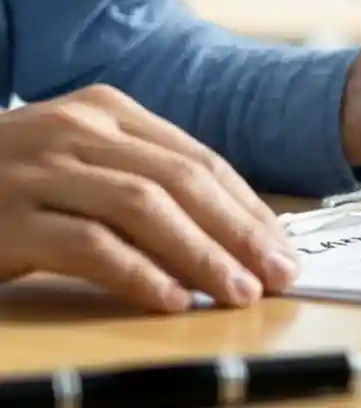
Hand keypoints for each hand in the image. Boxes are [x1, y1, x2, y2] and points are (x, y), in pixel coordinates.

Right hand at [0, 85, 297, 311]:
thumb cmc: (12, 182)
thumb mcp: (82, 161)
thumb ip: (146, 179)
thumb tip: (237, 230)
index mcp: (107, 110)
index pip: (198, 159)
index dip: (247, 208)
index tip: (283, 247)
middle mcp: (76, 129)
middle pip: (182, 181)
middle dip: (240, 231)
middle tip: (279, 273)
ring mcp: (38, 168)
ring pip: (144, 208)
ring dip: (202, 255)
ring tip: (239, 291)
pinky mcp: (7, 216)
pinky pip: (87, 245)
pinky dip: (136, 274)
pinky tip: (171, 300)